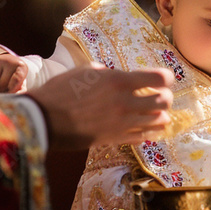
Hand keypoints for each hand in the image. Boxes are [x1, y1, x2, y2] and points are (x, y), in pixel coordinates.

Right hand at [0, 52, 27, 92]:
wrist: (10, 62)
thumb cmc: (16, 76)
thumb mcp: (21, 82)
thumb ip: (19, 91)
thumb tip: (11, 95)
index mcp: (22, 67)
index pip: (17, 78)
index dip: (13, 86)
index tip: (10, 91)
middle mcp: (11, 62)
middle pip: (3, 82)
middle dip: (3, 89)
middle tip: (5, 89)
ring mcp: (1, 60)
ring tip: (0, 85)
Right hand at [26, 65, 173, 150]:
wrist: (44, 118)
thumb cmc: (60, 90)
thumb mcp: (86, 70)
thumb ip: (108, 73)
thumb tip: (119, 76)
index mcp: (119, 81)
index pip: (158, 78)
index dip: (167, 77)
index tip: (165, 78)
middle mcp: (125, 103)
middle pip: (163, 102)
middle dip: (166, 97)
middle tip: (161, 95)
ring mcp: (122, 124)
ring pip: (157, 122)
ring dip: (160, 116)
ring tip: (155, 112)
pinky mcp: (115, 139)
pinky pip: (143, 137)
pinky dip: (148, 131)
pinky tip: (145, 127)